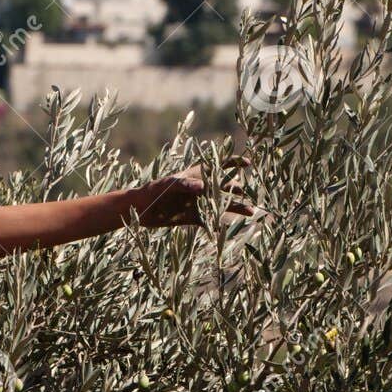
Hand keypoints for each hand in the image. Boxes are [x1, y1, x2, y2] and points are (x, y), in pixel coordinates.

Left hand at [135, 156, 253, 228]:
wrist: (141, 210)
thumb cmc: (153, 190)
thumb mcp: (168, 184)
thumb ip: (184, 183)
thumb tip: (202, 187)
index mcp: (197, 174)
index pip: (218, 165)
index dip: (234, 162)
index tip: (248, 163)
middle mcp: (202, 188)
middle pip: (225, 187)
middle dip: (239, 190)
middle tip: (249, 196)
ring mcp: (200, 203)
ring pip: (222, 204)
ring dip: (236, 207)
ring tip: (250, 211)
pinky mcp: (195, 218)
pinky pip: (211, 222)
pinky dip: (219, 225)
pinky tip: (229, 229)